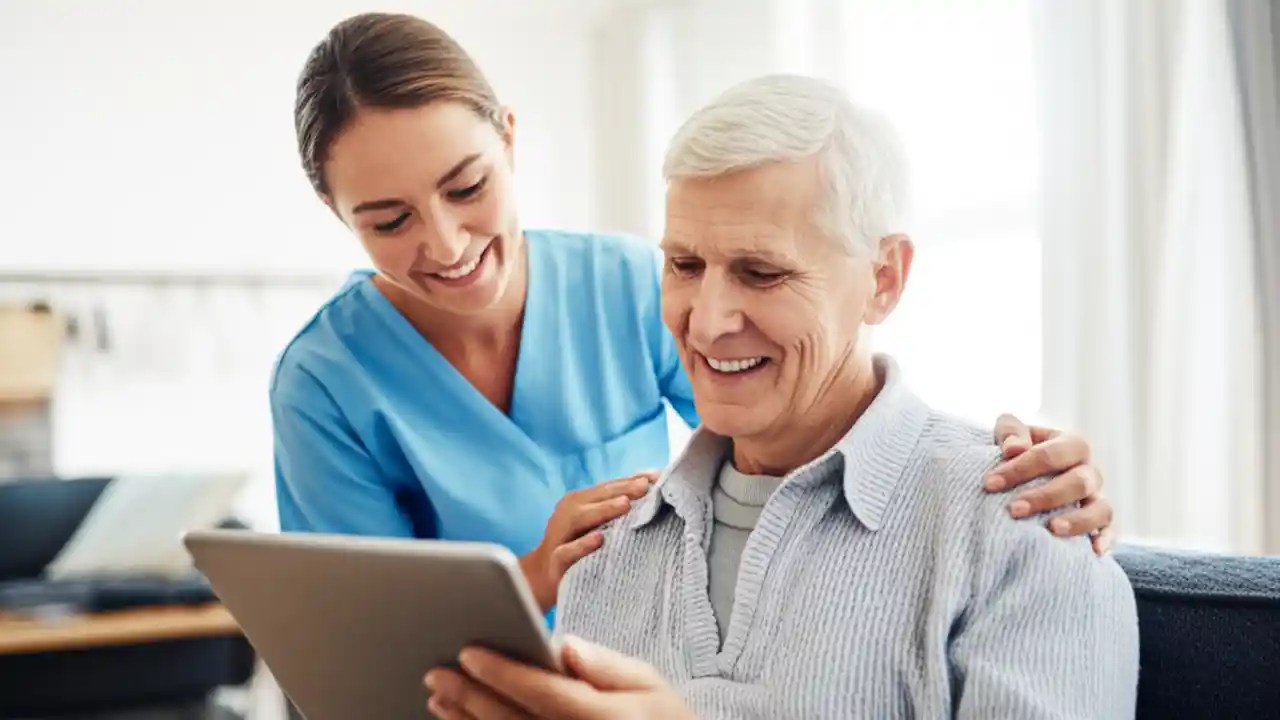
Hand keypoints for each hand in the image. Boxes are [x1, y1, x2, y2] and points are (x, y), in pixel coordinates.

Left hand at [424, 635, 693, 719]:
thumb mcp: (649, 684)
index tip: (469, 652)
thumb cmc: (661, 719)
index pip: (544, 692)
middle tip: (437, 672)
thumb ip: (606, 665)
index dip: (503, 672)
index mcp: (605, 716)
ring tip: (440, 698)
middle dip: (471, 695)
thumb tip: (564, 646)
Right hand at [521, 472, 657, 611]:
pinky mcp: (556, 559)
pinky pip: (567, 550)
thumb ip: (616, 509)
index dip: (631, 480)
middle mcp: (569, 511)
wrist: (546, 574)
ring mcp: (560, 534)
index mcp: (581, 501)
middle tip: (645, 486)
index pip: (609, 487)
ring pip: (580, 517)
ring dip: (604, 509)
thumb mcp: (597, 524)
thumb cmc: (580, 545)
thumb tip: (652, 491)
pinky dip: (582, 544)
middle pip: (596, 496)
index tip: (657, 476)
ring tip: (626, 504)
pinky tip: (599, 539)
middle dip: (622, 489)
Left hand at [986, 414, 1114, 555]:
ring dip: (1078, 520)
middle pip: (1079, 481)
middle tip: (1014, 509)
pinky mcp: (1100, 521)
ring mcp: (1096, 497)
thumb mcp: (1010, 434)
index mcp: (1070, 444)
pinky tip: (1093, 551)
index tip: (989, 484)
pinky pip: (1109, 530)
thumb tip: (1013, 449)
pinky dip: (1104, 539)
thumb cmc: (1016, 452)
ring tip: (1052, 529)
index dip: (1021, 468)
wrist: (1025, 476)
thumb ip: (1010, 432)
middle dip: (1046, 496)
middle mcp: (1088, 470)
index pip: (1052, 453)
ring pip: (1100, 508)